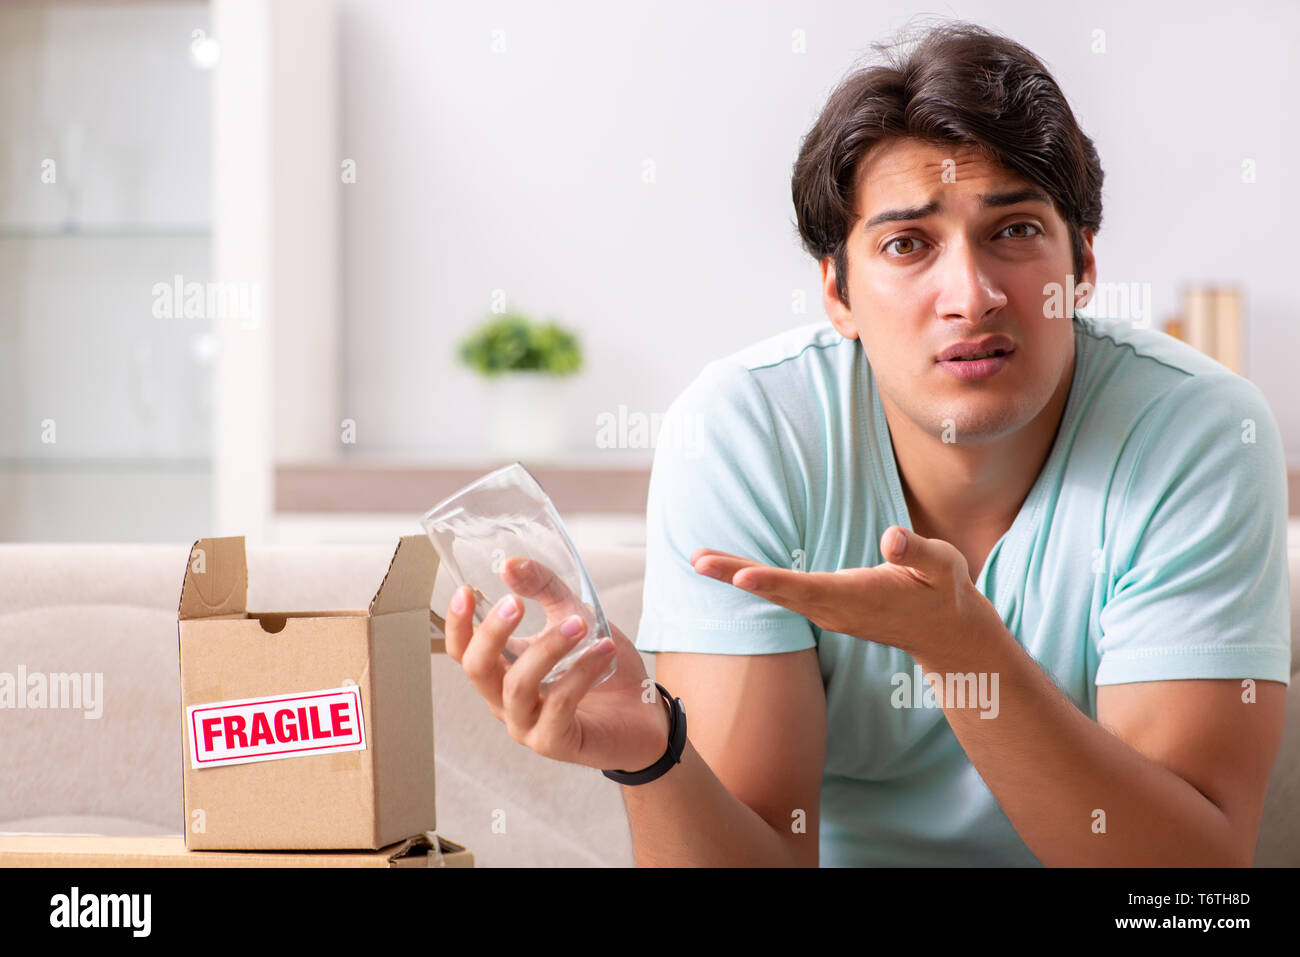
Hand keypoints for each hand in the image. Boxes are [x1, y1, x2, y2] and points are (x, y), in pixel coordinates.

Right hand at [443, 556, 670, 772]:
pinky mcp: (555, 742)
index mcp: (504, 670)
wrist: (644, 713)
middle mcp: (506, 701)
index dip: (457, 623)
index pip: (463, 651)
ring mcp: (527, 725)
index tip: (465, 590)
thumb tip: (510, 565)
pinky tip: (604, 650)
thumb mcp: (575, 615)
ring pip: (517, 687)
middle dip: (491, 633)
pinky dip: (581, 672)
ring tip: (580, 623)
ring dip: (548, 649)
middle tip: (514, 602)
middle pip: (476, 669)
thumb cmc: (604, 669)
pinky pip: (558, 705)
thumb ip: (545, 589)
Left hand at [690, 526, 1000, 660]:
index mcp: (858, 597)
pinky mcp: (825, 607)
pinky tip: (730, 569)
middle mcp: (834, 609)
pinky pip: (782, 594)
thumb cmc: (944, 590)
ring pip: (775, 594)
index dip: (773, 582)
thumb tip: (891, 538)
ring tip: (699, 560)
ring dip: (736, 576)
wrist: (945, 633)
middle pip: (778, 592)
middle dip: (736, 575)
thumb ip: (916, 551)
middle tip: (697, 561)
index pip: (808, 589)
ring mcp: (827, 611)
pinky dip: (753, 579)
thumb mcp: (943, 565)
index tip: (740, 576)